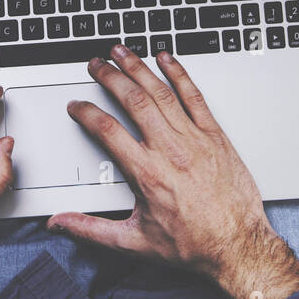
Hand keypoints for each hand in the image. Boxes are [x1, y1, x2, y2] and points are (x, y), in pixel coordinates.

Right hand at [46, 45, 298, 298]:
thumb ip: (91, 230)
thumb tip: (61, 223)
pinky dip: (180, 74)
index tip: (77, 105)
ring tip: (123, 52)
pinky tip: (167, 59)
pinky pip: (195, 97)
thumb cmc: (193, 245)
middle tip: (96, 64)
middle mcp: (169, 150)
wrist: (238, 246)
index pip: (107, 130)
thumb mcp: (134, 243)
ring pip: (161, 93)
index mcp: (146, 173)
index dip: (86, 113)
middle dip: (110, 77)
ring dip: (139, 68)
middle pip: (133, 101)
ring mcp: (194, 139)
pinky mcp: (215, 136)